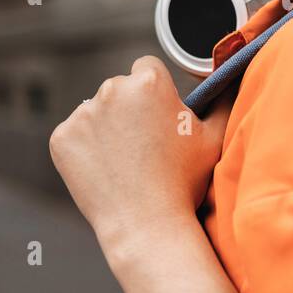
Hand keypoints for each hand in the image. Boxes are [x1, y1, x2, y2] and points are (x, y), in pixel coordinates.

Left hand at [49, 55, 231, 254]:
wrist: (146, 225)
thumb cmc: (184, 182)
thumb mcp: (214, 137)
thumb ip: (223, 99)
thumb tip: (231, 77)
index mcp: (149, 81)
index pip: (146, 68)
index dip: (155, 92)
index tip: (158, 115)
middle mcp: (112, 89)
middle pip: (120, 89)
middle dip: (130, 108)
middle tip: (145, 144)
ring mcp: (82, 114)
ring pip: (96, 111)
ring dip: (106, 127)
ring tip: (125, 161)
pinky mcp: (62, 138)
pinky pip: (74, 135)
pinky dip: (84, 149)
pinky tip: (105, 170)